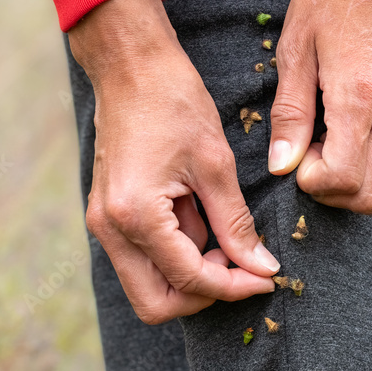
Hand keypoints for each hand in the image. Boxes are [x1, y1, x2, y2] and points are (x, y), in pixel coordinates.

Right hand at [69, 0, 279, 324]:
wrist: (130, 66)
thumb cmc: (173, 102)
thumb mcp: (215, 164)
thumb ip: (236, 224)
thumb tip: (261, 268)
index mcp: (135, 215)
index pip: (190, 279)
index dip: (234, 286)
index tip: (267, 277)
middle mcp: (110, 229)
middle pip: (156, 304)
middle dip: (203, 296)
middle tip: (241, 269)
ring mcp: (104, 224)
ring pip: (148, 286)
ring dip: (190, 275)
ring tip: (223, 234)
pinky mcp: (108, 216)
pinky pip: (143, 259)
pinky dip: (176, 255)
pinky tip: (202, 221)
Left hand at [268, 0, 371, 212]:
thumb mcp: (295, 48)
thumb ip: (290, 113)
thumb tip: (282, 166)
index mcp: (359, 97)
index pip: (344, 179)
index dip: (313, 183)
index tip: (295, 159)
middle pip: (369, 196)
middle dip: (331, 192)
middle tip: (306, 160)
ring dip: (351, 185)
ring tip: (323, 151)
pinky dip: (368, 170)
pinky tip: (341, 140)